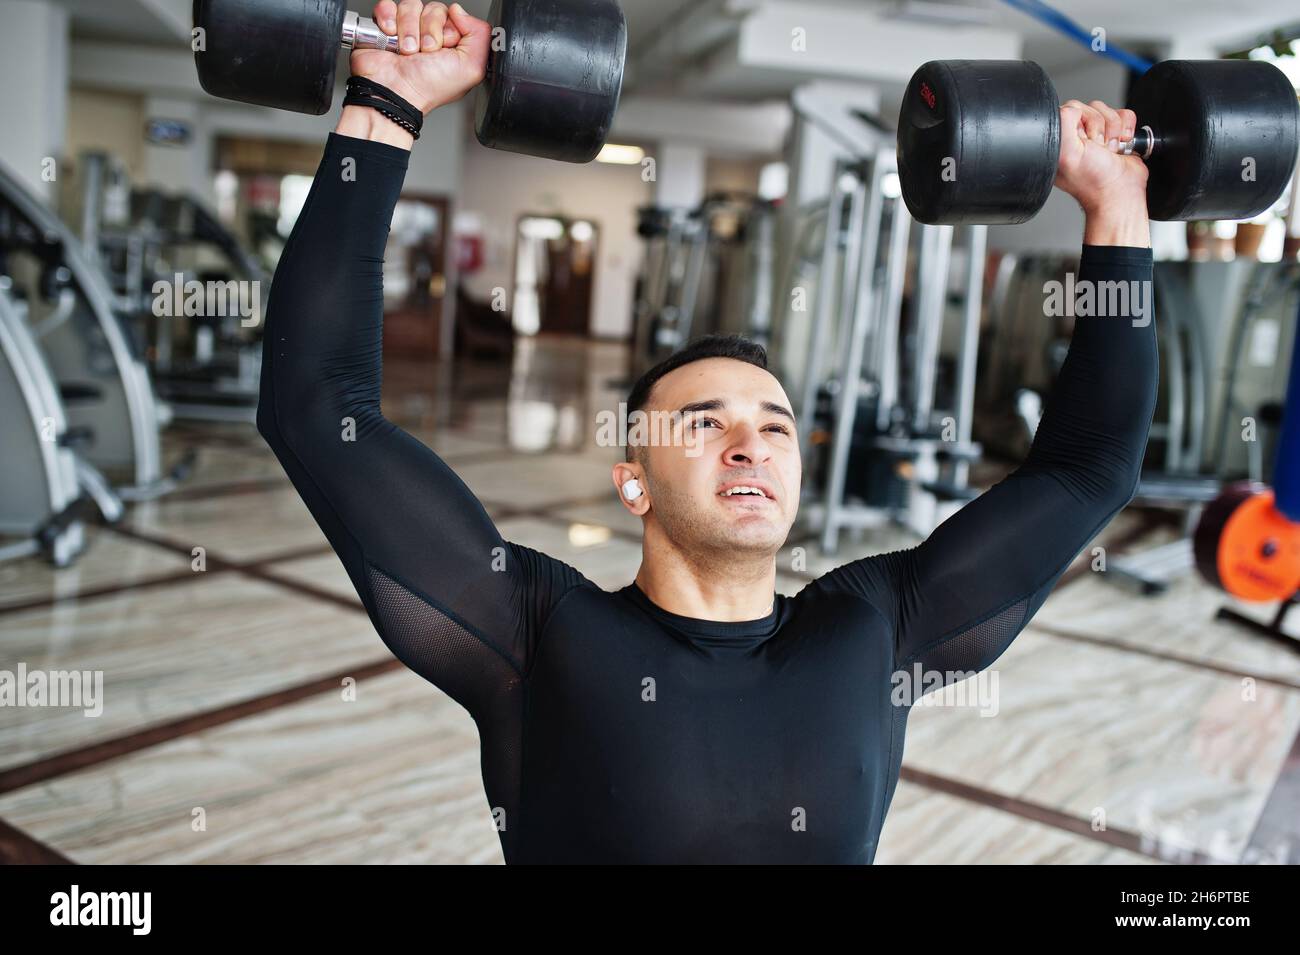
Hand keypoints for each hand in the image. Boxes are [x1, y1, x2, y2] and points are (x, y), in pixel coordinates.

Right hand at [351, 0, 488, 114]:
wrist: (394, 91)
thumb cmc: (428, 88)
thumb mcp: (471, 68)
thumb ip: (480, 36)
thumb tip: (461, 12)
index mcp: (453, 46)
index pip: (456, 17)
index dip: (451, 30)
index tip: (445, 49)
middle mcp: (431, 37)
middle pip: (435, 9)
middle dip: (430, 30)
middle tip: (426, 52)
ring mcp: (407, 31)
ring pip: (412, 6)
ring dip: (409, 29)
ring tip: (408, 51)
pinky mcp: (385, 27)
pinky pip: (388, 6)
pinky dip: (389, 19)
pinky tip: (391, 37)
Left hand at [1054, 99, 1148, 215]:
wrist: (1120, 191)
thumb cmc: (1093, 180)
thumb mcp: (1068, 152)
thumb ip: (1063, 124)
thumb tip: (1072, 109)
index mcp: (1061, 139)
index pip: (1071, 109)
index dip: (1082, 122)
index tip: (1086, 141)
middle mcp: (1078, 135)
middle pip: (1091, 107)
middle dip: (1100, 128)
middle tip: (1098, 149)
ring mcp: (1099, 134)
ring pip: (1109, 110)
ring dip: (1114, 130)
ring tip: (1110, 150)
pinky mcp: (1119, 133)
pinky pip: (1126, 115)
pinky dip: (1128, 129)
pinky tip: (1123, 146)